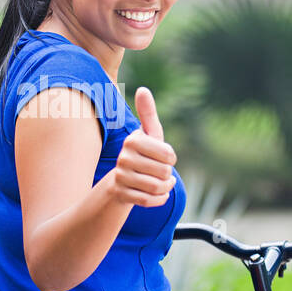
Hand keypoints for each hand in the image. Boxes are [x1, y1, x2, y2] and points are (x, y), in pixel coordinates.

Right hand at [108, 86, 176, 207]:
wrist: (122, 179)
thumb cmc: (142, 153)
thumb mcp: (149, 134)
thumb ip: (148, 113)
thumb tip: (142, 89)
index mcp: (133, 140)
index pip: (169, 155)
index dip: (171, 159)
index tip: (163, 157)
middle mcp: (124, 157)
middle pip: (164, 173)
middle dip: (168, 175)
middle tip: (159, 172)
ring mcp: (121, 176)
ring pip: (157, 188)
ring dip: (165, 188)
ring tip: (161, 183)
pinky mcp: (120, 193)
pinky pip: (149, 200)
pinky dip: (158, 199)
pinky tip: (156, 194)